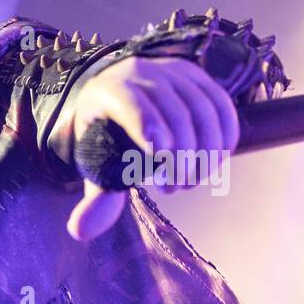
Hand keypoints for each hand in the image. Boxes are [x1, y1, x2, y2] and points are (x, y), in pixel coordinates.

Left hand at [66, 55, 238, 241]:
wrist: (120, 102)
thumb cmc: (106, 139)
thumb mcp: (98, 166)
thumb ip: (96, 198)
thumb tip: (79, 231)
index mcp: (109, 90)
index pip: (131, 104)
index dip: (148, 126)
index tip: (161, 156)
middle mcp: (143, 72)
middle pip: (173, 109)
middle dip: (181, 153)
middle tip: (176, 188)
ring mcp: (174, 71)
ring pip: (203, 108)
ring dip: (206, 150)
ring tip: (192, 181)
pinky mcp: (199, 77)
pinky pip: (221, 105)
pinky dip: (224, 135)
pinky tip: (214, 162)